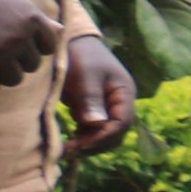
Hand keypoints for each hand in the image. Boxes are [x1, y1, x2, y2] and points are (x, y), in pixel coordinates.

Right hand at [0, 0, 59, 89]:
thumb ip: (37, 18)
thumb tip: (61, 30)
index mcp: (31, 19)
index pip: (49, 47)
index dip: (33, 46)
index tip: (16, 40)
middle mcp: (19, 38)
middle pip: (32, 65)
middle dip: (17, 60)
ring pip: (14, 79)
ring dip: (1, 73)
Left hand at [59, 34, 136, 155]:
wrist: (69, 40)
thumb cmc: (79, 54)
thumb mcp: (85, 74)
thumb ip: (91, 98)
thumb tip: (96, 124)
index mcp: (124, 93)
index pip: (122, 123)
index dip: (103, 136)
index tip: (81, 144)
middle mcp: (119, 103)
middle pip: (116, 133)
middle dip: (96, 144)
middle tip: (70, 151)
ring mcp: (106, 107)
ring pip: (105, 135)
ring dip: (88, 144)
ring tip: (66, 149)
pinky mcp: (93, 109)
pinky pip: (92, 130)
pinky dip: (83, 138)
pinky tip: (68, 141)